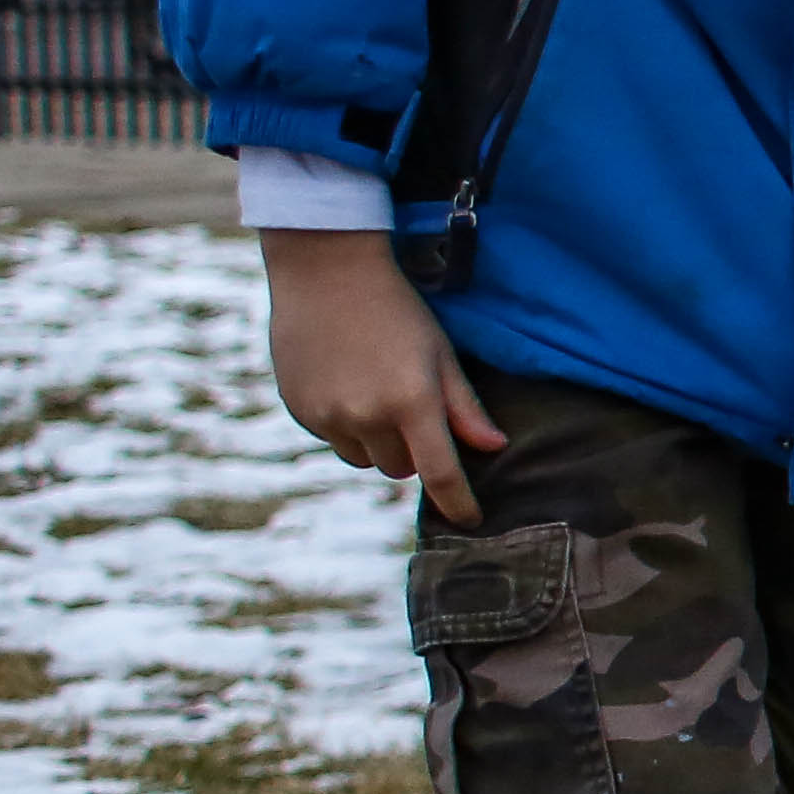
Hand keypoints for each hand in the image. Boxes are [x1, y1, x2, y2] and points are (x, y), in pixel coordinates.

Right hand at [266, 229, 507, 522]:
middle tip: (413, 411)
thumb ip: (464, 407)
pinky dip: (346, 427)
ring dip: (378, 443)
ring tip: (378, 393)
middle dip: (413, 453)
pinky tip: (347, 384)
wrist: (325, 272)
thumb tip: (493, 448)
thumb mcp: (440, 353)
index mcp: (411, 402)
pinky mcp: (299, 411)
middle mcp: (366, 417)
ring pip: (364, 460)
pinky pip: (333, 440)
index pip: (440, 474)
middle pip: (400, 470)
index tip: (470, 521)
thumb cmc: (396, 309)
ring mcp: (328, 416)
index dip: (458, 503)